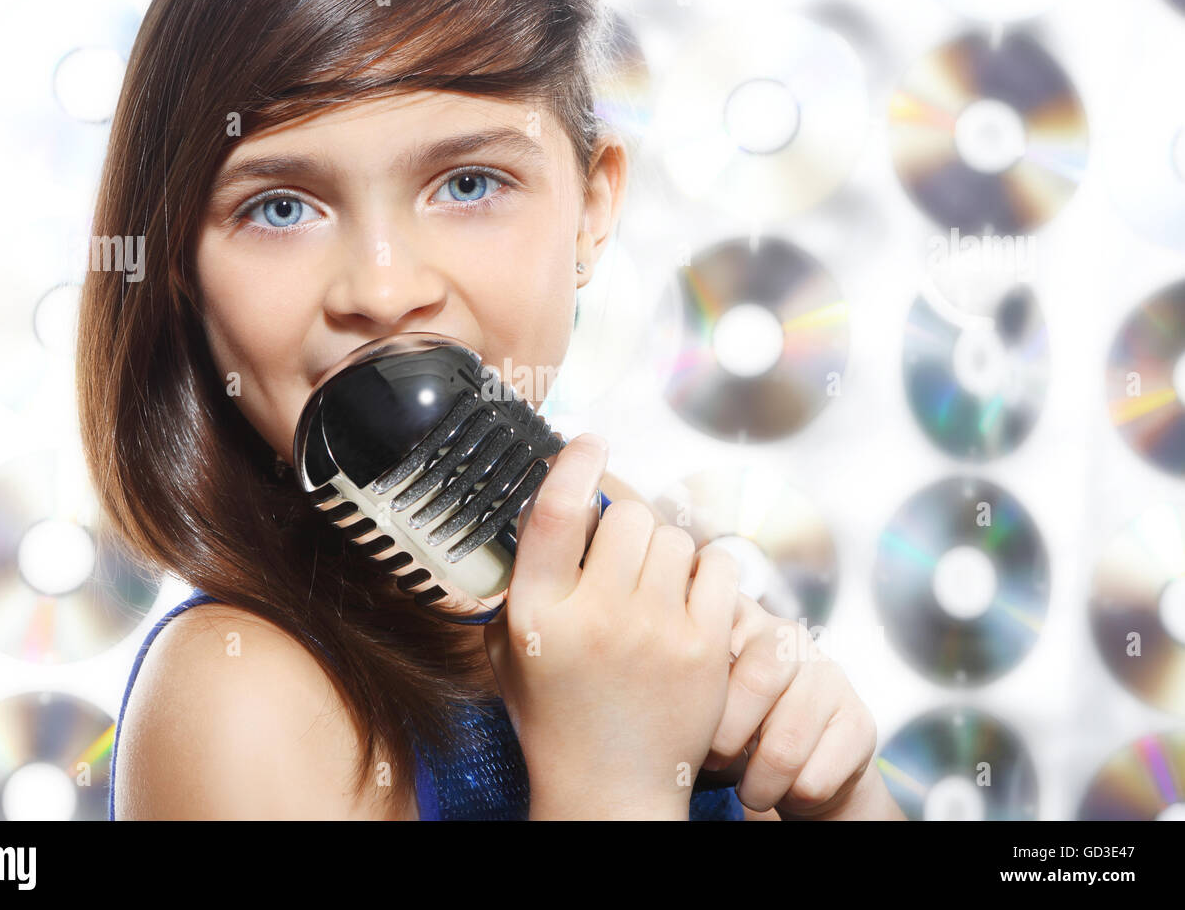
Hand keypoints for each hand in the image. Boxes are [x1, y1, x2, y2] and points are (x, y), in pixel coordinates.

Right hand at [484, 433, 740, 819]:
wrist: (610, 786)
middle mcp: (598, 616)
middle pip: (627, 517)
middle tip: (619, 553)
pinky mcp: (703, 648)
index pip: (559, 512)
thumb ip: (520, 583)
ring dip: (664, 548)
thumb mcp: (510, 649)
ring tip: (653, 582)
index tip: (587, 442)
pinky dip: (706, 570)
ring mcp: (656, 632)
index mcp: (541, 613)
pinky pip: (720, 567)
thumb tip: (542, 506)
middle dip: (624, 524)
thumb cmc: (555, 716)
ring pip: (675, 538)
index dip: (574, 463)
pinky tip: (689, 594)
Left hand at [704, 596, 905, 819]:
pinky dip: (791, 798)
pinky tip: (786, 787)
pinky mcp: (860, 722)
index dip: (696, 678)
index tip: (682, 714)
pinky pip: (813, 779)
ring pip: (784, 748)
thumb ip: (689, 677)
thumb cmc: (735, 723)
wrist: (802, 763)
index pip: (715, 626)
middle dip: (724, 740)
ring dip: (757, 785)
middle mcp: (789, 636)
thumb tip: (668, 694)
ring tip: (747, 787)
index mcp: (741, 619)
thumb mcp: (707, 693)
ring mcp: (830, 675)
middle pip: (756, 684)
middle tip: (712, 762)